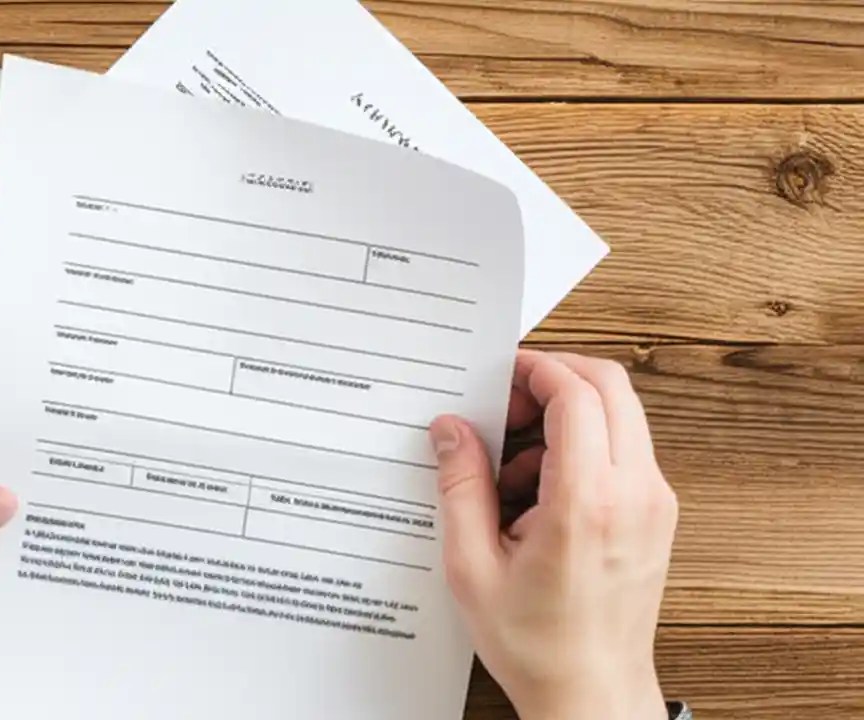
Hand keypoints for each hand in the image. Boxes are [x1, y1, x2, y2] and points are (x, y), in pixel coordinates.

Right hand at [431, 350, 676, 719]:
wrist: (592, 692)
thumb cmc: (537, 643)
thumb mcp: (473, 565)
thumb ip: (460, 486)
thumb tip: (451, 429)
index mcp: (588, 502)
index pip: (577, 395)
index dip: (536, 369)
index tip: (502, 373)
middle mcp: (636, 493)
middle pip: (611, 387)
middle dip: (556, 377)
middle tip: (508, 402)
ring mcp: (656, 502)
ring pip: (621, 414)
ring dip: (568, 415)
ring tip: (514, 466)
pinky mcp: (658, 514)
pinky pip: (625, 449)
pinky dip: (584, 445)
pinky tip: (540, 490)